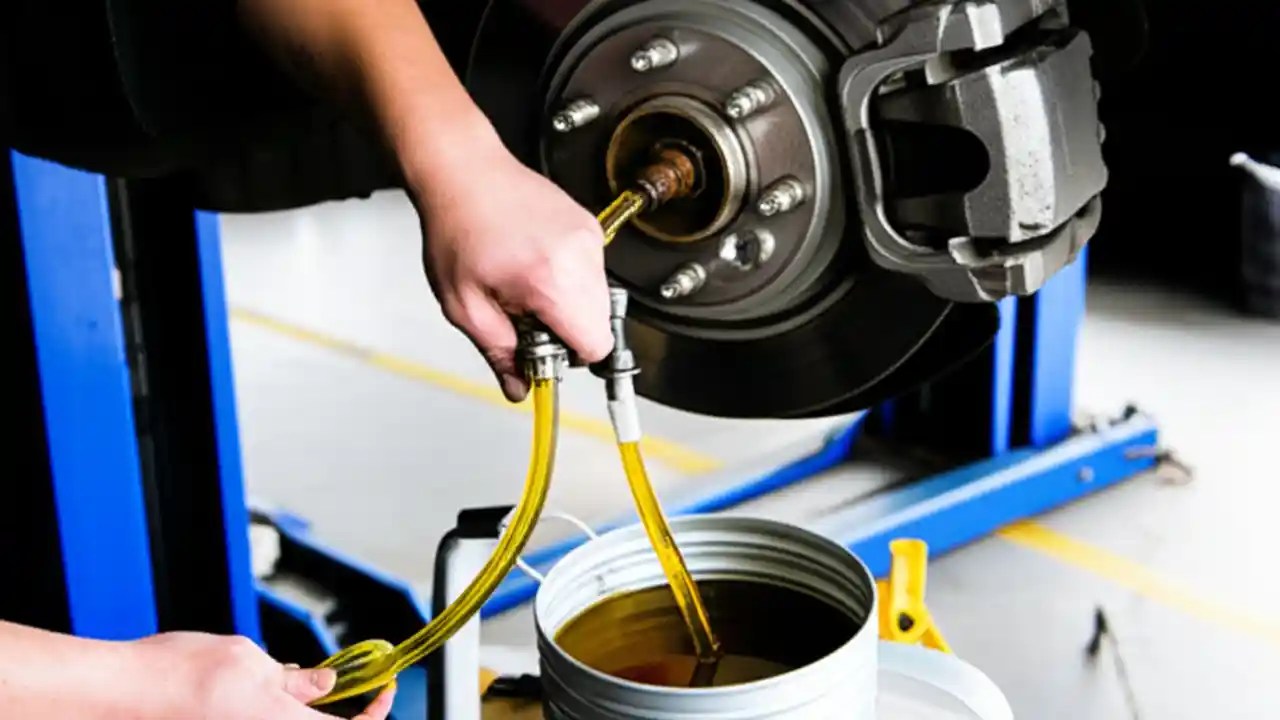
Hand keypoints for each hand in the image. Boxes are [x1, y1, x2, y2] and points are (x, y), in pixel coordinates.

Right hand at [128, 633, 394, 719]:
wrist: (122, 695)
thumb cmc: (184, 675)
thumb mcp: (253, 661)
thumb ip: (294, 680)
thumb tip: (325, 683)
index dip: (376, 710)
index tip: (386, 687)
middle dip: (332, 705)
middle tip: (338, 678)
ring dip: (296, 704)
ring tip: (287, 675)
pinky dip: (267, 707)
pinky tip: (255, 684)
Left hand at [414, 146, 612, 401]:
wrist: (464, 170)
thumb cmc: (458, 226)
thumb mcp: (464, 305)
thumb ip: (498, 353)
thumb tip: (520, 387)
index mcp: (550, 280)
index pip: (596, 344)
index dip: (570, 357)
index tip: (544, 351)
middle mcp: (579, 256)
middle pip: (601, 324)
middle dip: (568, 331)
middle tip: (526, 316)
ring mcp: (588, 238)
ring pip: (600, 299)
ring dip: (569, 305)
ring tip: (526, 286)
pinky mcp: (589, 227)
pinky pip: (593, 273)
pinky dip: (570, 280)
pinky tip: (535, 265)